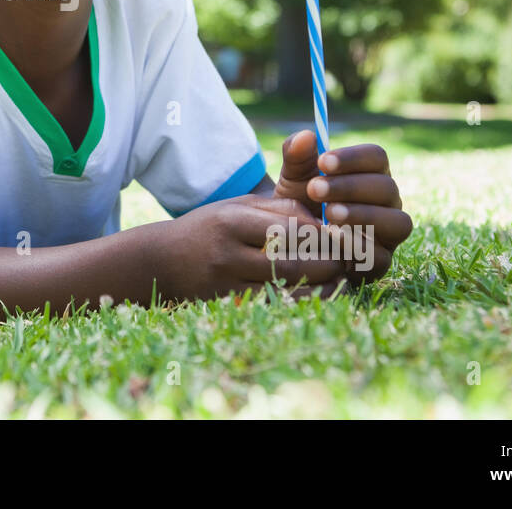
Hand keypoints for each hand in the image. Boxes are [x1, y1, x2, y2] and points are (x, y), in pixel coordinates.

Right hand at [161, 192, 348, 302]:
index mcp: (232, 219)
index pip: (290, 226)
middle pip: (293, 260)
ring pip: (286, 288)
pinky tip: (317, 295)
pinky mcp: (226, 303)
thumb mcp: (237, 206)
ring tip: (340, 277)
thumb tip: (324, 216)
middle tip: (350, 258)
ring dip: (321, 285)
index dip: (322, 232)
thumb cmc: (209, 229)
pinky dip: (301, 302)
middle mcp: (227, 251)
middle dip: (328, 260)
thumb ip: (279, 207)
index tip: (343, 233)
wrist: (161, 261)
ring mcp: (226, 281)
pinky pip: (274, 306)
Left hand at [273, 129, 412, 283]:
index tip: (323, 161)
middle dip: (351, 187)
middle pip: (387, 188)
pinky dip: (358, 246)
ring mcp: (388, 234)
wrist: (286, 239)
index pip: (377, 157)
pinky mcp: (380, 263)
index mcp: (371, 174)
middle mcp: (387, 203)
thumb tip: (306, 135)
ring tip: (329, 214)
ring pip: (396, 222)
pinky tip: (332, 237)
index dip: (353, 158)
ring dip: (363, 215)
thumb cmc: (298, 201)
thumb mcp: (292, 177)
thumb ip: (296, 155)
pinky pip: (382, 256)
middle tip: (315, 189)